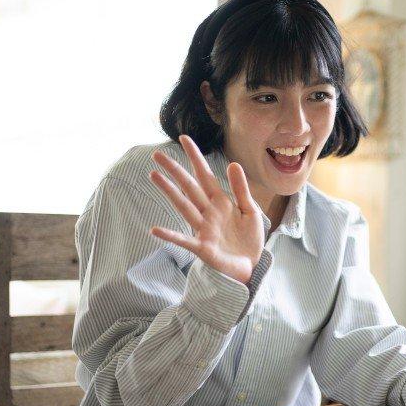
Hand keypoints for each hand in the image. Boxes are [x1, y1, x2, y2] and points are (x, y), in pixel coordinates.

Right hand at [148, 135, 263, 283]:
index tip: (184, 139)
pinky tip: (155, 230)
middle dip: (175, 170)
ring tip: (154, 176)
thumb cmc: (249, 239)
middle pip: (189, 187)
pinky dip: (170, 236)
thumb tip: (233, 163)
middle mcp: (208, 212)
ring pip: (184, 206)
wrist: (251, 266)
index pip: (205, 175)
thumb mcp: (250, 210)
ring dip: (169, 191)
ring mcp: (203, 229)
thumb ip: (241, 189)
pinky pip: (184, 241)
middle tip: (157, 154)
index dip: (195, 157)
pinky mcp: (203, 247)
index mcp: (220, 202)